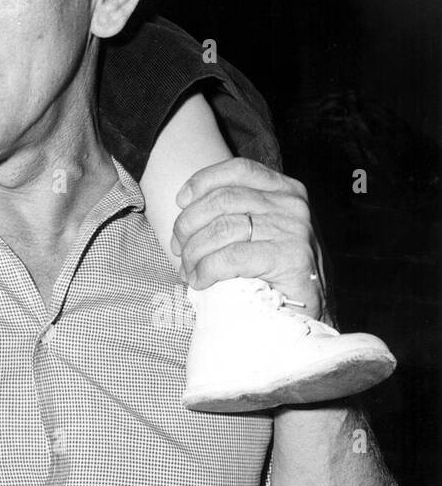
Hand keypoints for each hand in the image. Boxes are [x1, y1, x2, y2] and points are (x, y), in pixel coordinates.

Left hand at [172, 158, 324, 318]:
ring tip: (188, 270)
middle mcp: (292, 205)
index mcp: (285, 190)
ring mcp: (293, 231)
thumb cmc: (276, 272)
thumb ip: (237, 211)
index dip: (203, 181)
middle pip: (223, 200)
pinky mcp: (289, 259)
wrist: (307, 315)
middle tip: (179, 248)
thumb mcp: (262, 231)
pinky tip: (201, 280)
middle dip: (189, 224)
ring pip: (222, 228)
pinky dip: (208, 269)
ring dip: (194, 251)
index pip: (238, 170)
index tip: (181, 200)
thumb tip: (187, 207)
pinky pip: (231, 257)